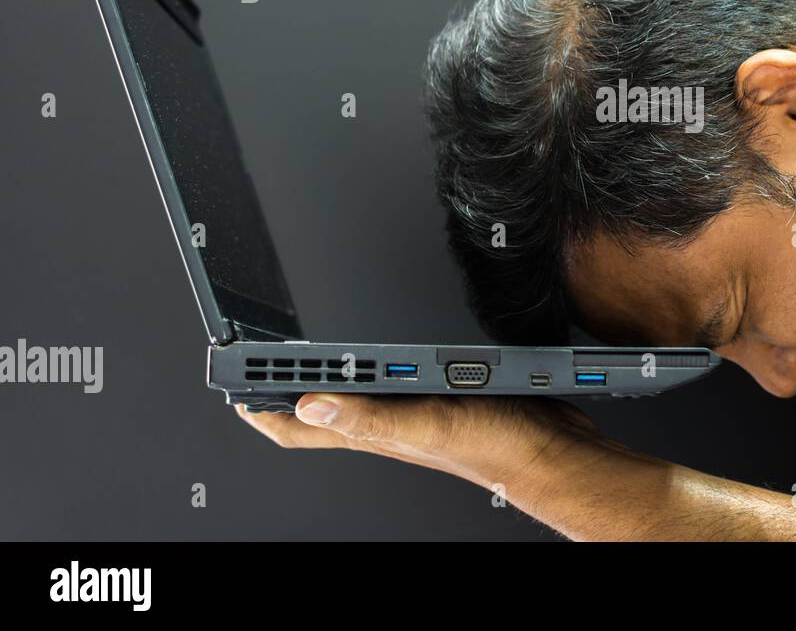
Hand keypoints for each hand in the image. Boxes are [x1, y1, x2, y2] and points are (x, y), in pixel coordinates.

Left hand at [237, 392, 600, 488]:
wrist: (552, 449)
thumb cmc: (498, 447)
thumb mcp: (425, 426)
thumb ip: (370, 415)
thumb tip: (307, 402)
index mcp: (375, 427)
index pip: (301, 425)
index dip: (263, 407)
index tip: (234, 387)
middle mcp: (388, 421)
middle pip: (323, 406)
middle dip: (287, 387)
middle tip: (260, 365)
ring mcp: (414, 409)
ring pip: (359, 392)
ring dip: (331, 375)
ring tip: (305, 360)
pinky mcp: (443, 395)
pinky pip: (398, 379)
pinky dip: (383, 365)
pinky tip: (388, 355)